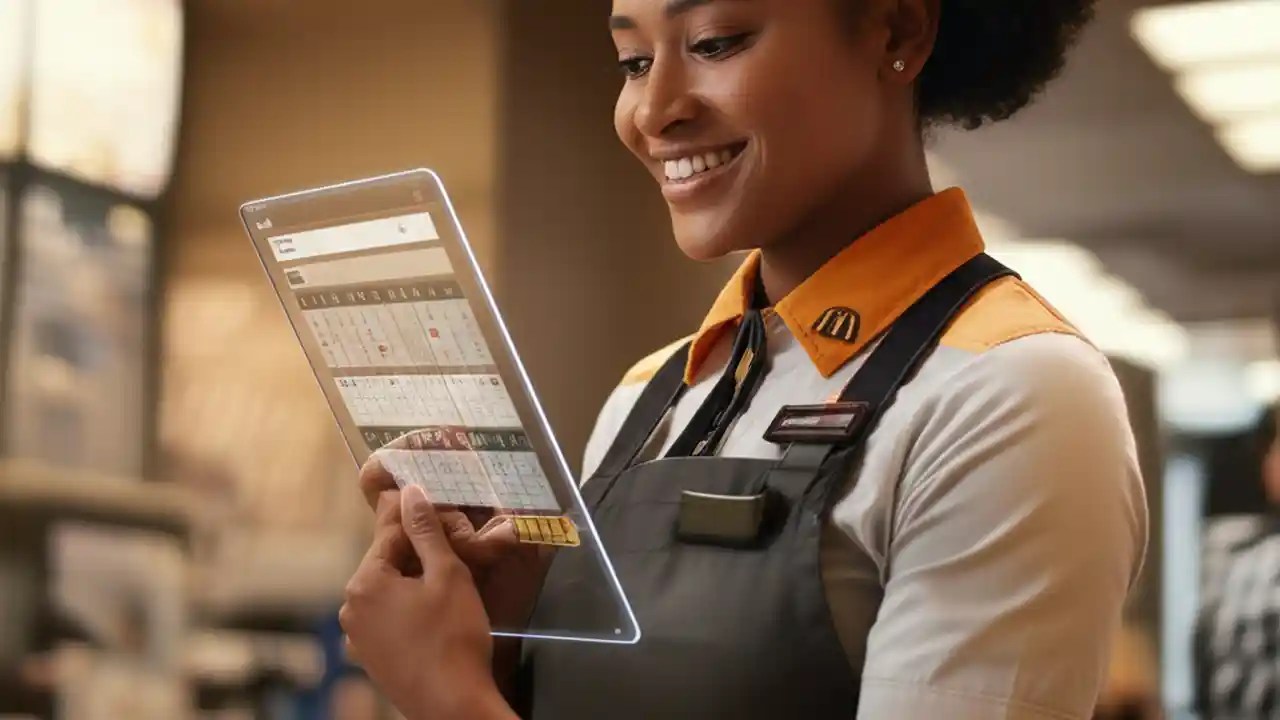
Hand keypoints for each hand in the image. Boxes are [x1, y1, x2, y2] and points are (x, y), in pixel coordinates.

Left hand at [339, 486, 517, 719]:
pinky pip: (388, 621)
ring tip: (449, 596)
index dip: (423, 527)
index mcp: (363, 584)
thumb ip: (426, 531)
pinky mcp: (371, 660)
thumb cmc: (454, 636)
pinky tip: (435, 623)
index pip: (391, 535)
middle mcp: (349, 610)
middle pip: (387, 565)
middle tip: (455, 564)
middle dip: (419, 559)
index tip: (448, 525)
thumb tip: (410, 491)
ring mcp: (357, 639)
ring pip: (389, 594)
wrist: (454, 706)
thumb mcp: (448, 575)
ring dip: (414, 586)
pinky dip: (408, 613)